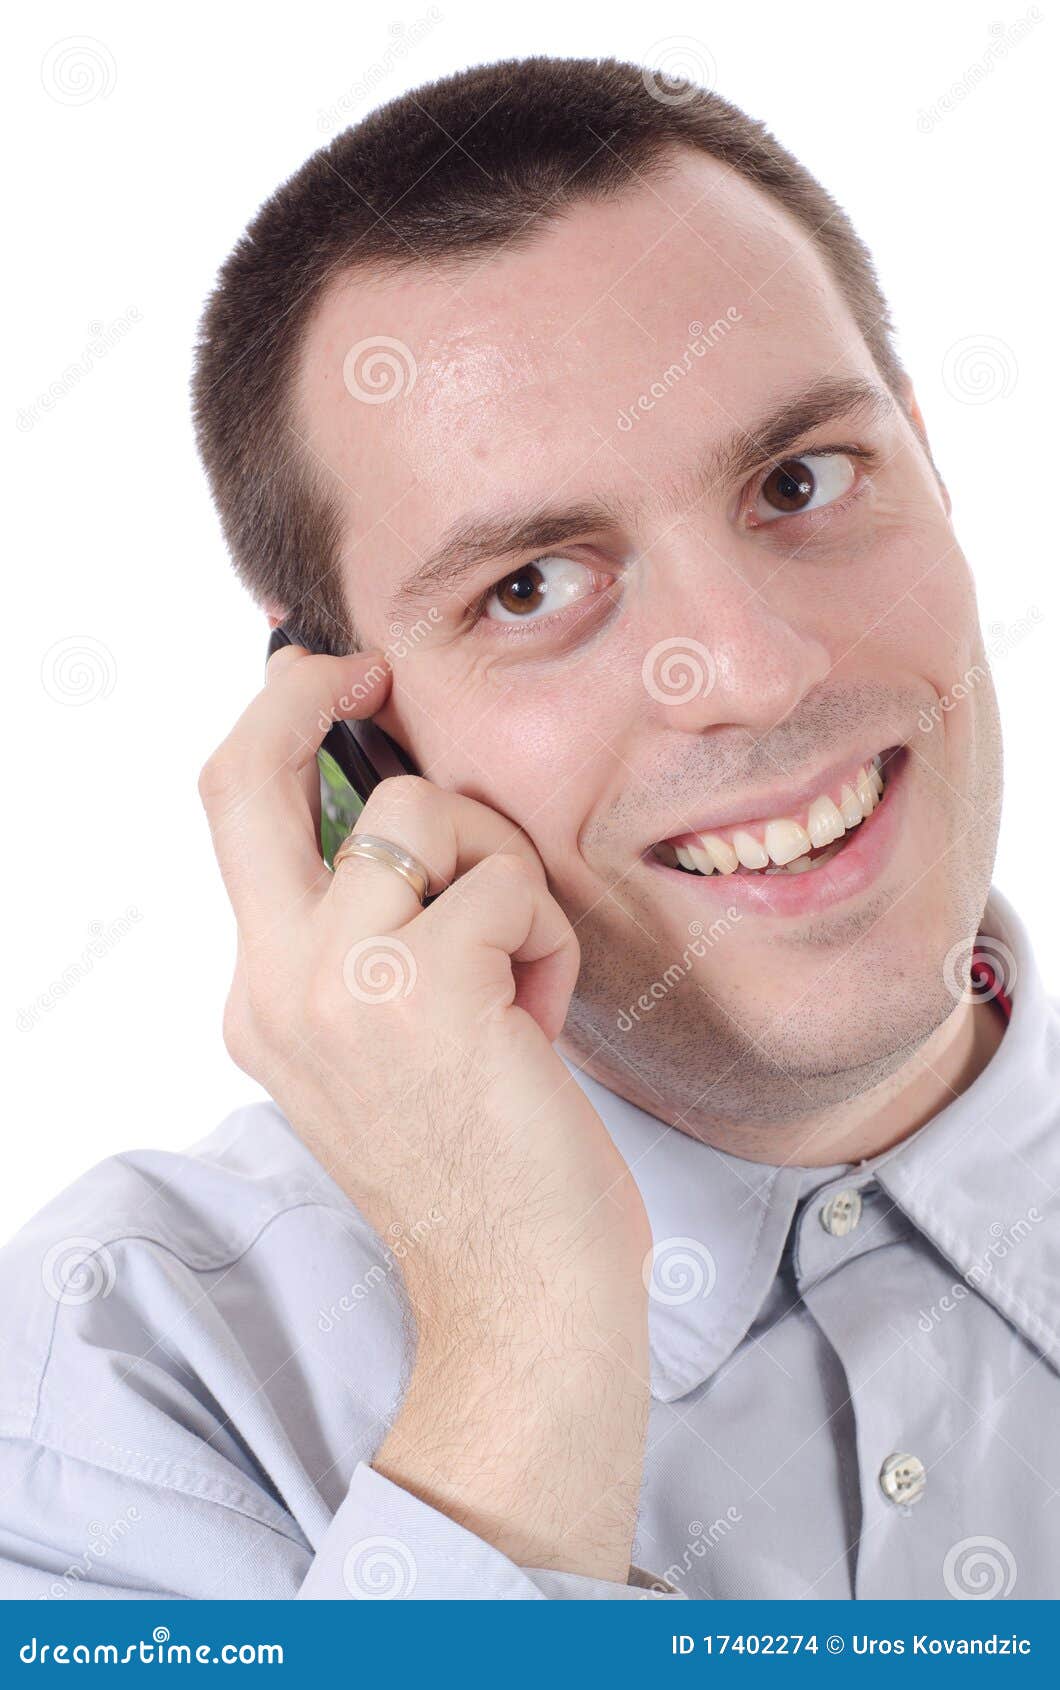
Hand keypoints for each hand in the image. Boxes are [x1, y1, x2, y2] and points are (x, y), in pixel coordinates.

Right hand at [198, 643, 651, 1579]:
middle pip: (243, 775)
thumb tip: (400, 805)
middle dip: (301, 691)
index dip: (276, 728)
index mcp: (261, 998)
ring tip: (518, 966)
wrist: (520, 1294)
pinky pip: (505, 879)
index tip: (336, 684)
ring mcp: (339, 987)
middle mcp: (273, 987)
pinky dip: (545, 931)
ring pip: (420, 810)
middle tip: (367, 671)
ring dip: (499, 866)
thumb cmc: (481, 1163)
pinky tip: (543, 1015)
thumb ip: (369, 935)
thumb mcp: (390, 1044)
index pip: (233, 821)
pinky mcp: (425, 991)